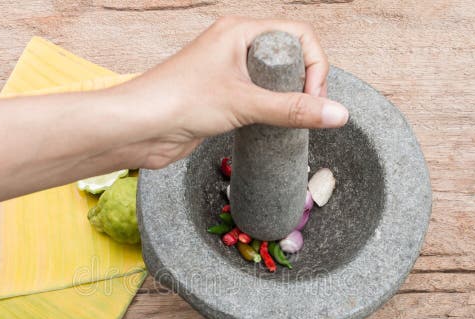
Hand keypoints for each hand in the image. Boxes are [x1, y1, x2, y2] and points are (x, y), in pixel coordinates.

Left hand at [111, 16, 348, 168]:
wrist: (136, 128)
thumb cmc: (178, 102)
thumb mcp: (244, 103)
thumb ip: (293, 110)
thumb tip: (338, 114)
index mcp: (239, 31)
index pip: (297, 34)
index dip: (315, 64)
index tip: (315, 98)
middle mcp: (234, 47)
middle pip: (288, 56)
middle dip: (303, 83)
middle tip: (304, 112)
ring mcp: (227, 73)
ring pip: (273, 81)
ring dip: (287, 101)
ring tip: (290, 124)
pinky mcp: (221, 99)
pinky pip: (258, 100)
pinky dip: (270, 114)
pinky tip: (272, 131)